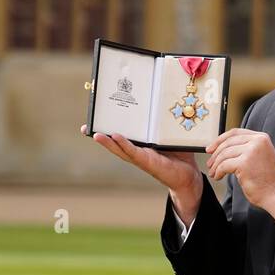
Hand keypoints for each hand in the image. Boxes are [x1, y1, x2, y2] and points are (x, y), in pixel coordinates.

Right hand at [80, 124, 203, 222]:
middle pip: (115, 142)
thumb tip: (162, 99)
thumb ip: (164, 122)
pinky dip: (125, 145)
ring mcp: (141, 158)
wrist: (189, 175)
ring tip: (96, 134)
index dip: (107, 128)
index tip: (93, 121)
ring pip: (120, 149)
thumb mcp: (170, 135)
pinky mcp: (148, 162)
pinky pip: (134, 152)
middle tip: (85, 127)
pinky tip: (116, 137)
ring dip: (108, 142)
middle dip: (100, 135)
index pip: (121, 135)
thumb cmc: (179, 154)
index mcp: (140, 143)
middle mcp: (137, 151)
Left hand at [205, 128, 274, 221]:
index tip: (211, 148)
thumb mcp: (260, 157)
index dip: (220, 140)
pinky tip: (218, 177)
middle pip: (228, 142)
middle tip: (210, 163)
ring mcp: (251, 151)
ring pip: (224, 154)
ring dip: (216, 165)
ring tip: (214, 173)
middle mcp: (257, 141)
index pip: (235, 133)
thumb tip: (225, 149)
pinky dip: (218, 171)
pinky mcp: (244, 163)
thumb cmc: (269, 181)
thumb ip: (247, 149)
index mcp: (261, 138)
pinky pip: (224, 165)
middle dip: (216, 153)